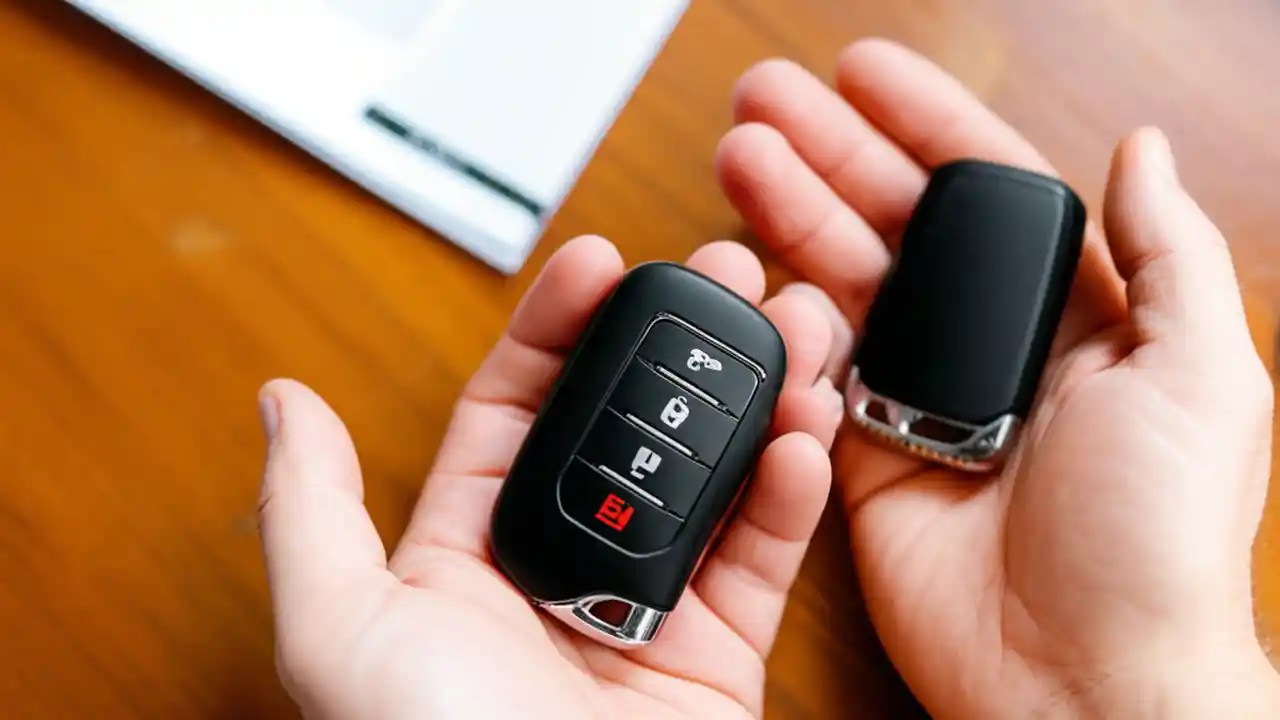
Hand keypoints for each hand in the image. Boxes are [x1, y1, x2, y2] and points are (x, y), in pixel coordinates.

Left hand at [255, 237, 847, 718]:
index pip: (512, 409)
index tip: (597, 262)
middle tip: (720, 275)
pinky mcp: (719, 657)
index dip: (554, 328)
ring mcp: (642, 611)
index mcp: (461, 557)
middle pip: (626, 426)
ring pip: (706, 478)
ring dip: (750, 400)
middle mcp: (556, 574)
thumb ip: (315, 513)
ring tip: (785, 332)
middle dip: (674, 344)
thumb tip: (283, 401)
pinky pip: (762, 559)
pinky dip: (787, 496)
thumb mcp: (345, 634)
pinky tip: (800, 440)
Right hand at [717, 39, 1279, 717]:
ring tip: (737, 156)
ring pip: (841, 283)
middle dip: (828, 152)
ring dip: (788, 215)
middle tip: (763, 102)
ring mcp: (920, 398)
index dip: (923, 122)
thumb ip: (1169, 254)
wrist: (1081, 680)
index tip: (862, 75)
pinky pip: (811, 374)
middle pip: (894, 222)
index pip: (986, 189)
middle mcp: (991, 347)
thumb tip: (1139, 149)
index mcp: (1075, 314)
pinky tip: (751, 272)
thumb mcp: (1203, 377)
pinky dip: (782, 323)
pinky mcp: (864, 456)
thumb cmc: (1158, 544)